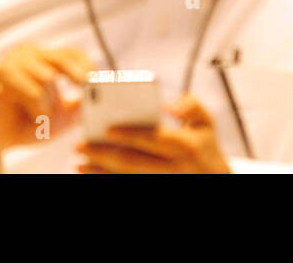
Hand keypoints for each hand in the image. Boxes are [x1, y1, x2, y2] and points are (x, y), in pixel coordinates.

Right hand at [0, 44, 91, 173]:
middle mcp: (28, 54)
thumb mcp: (60, 116)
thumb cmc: (25, 125)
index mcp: (42, 58)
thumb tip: (101, 95)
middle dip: (80, 77)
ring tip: (42, 117)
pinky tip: (32, 117)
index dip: (89, 65)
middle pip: (64, 59)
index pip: (73, 54)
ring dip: (50, 105)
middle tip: (91, 89)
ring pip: (49, 79)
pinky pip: (34, 92)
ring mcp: (14, 61)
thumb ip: (79, 105)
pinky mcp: (3, 74)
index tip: (103, 79)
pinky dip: (38, 109)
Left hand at [77, 94, 231, 173]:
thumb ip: (191, 105)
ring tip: (78, 162)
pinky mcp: (153, 188)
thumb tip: (168, 105)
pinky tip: (91, 173)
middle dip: (103, 153)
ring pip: (126, 177)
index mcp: (186, 146)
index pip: (154, 139)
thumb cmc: (205, 146)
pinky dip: (107, 179)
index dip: (130, 134)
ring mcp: (162, 181)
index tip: (107, 128)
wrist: (213, 179)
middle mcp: (173, 167)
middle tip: (80, 145)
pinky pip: (126, 184)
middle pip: (133, 161)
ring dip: (99, 171)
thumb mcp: (207, 122)